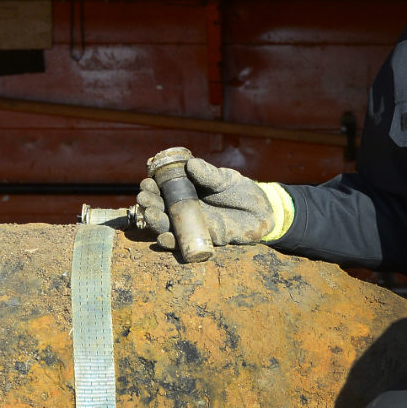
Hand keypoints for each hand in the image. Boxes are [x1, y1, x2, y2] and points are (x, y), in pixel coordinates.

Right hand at [136, 156, 294, 250]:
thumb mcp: (225, 179)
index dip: (152, 186)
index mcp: (187, 191)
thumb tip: (190, 164)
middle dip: (149, 204)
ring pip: (168, 225)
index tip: (147, 181)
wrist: (262, 212)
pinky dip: (172, 242)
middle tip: (144, 198)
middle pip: (161, 208)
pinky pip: (183, 243)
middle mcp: (185, 209)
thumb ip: (209, 174)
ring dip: (156, 222)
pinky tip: (163, 237)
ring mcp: (192, 225)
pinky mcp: (202, 239)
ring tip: (150, 214)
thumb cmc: (240, 191)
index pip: (163, 189)